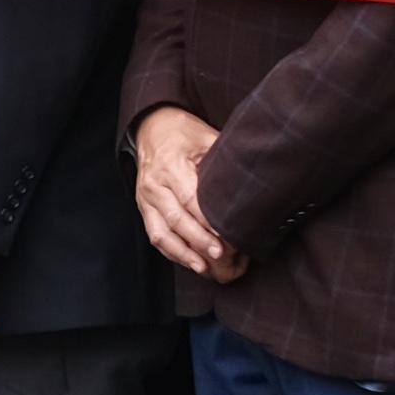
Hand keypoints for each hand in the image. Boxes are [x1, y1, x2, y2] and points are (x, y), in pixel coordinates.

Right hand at [134, 106, 246, 281]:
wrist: (151, 127)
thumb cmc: (183, 133)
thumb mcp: (205, 137)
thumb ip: (222, 158)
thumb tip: (250, 180)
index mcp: (170, 165)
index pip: (189, 198)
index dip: (208, 220)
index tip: (227, 235)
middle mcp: (154, 183)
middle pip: (176, 218)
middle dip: (198, 240)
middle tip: (220, 255)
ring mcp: (146, 197)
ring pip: (161, 232)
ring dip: (182, 253)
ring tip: (203, 267)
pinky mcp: (143, 207)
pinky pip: (154, 235)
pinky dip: (171, 251)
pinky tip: (189, 262)